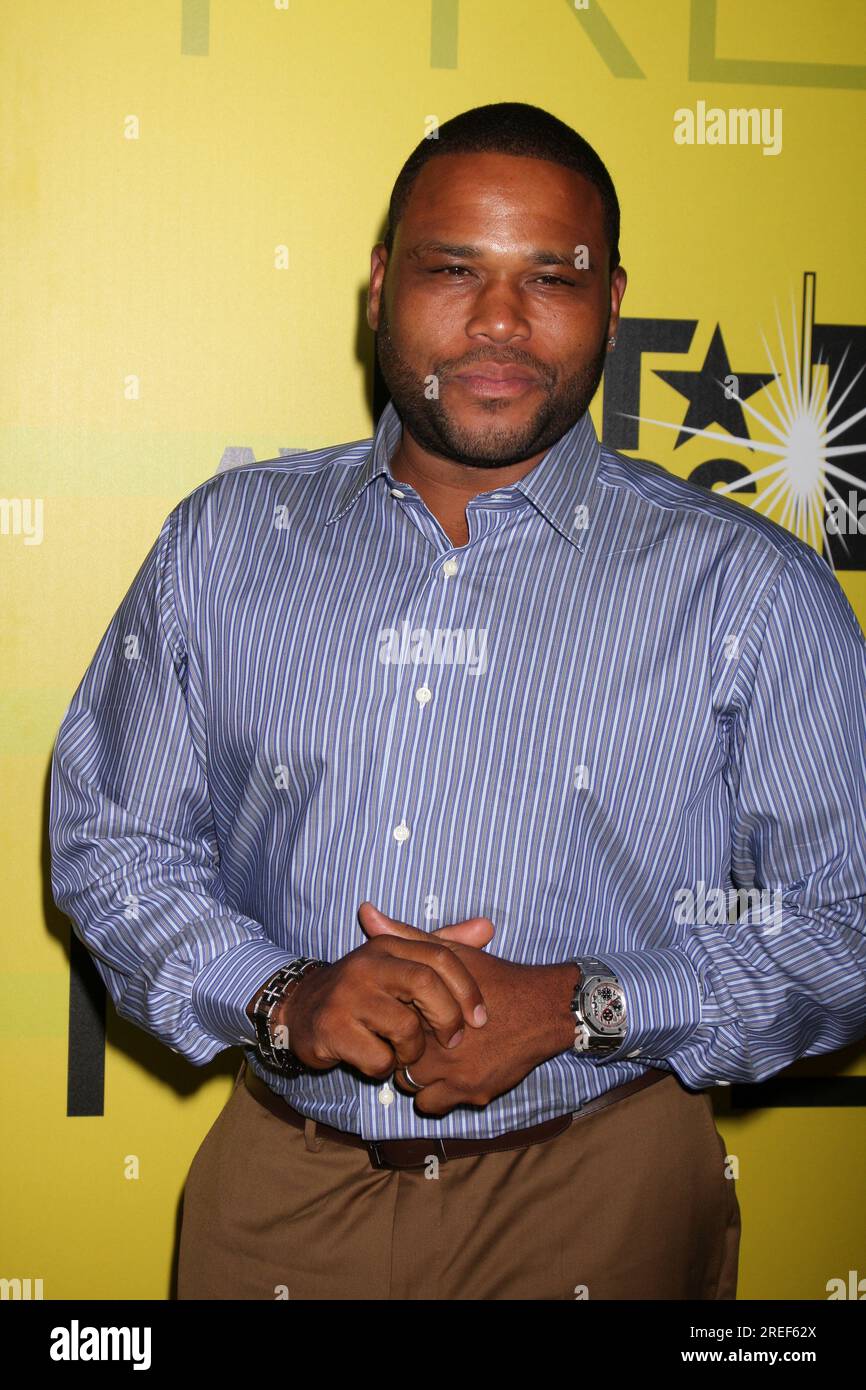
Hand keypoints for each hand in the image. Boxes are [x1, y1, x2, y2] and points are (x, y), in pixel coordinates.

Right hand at [272, 911, 493, 1078]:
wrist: (300, 1009)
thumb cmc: (363, 990)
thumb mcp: (399, 962)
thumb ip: (444, 945)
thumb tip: (487, 927)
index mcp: (388, 945)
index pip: (440, 957)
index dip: (467, 989)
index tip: (480, 1019)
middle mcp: (367, 964)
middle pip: (425, 985)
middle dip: (447, 1018)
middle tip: (452, 1041)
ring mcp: (347, 995)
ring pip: (404, 1028)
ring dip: (412, 1050)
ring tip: (402, 1051)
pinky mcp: (332, 1028)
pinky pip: (379, 1058)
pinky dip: (384, 1067)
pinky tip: (374, 1060)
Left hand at [359, 903, 578, 1115]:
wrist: (542, 1009)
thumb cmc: (495, 977)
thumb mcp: (451, 952)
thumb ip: (406, 937)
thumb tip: (366, 913)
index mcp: (425, 1011)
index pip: (385, 1025)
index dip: (392, 1022)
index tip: (404, 1016)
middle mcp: (435, 1047)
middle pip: (394, 1058)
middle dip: (402, 1050)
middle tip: (418, 1039)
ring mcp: (453, 1075)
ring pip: (409, 1086)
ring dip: (417, 1075)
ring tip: (433, 1058)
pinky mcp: (471, 1094)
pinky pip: (433, 1105)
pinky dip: (437, 1095)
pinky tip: (449, 1075)